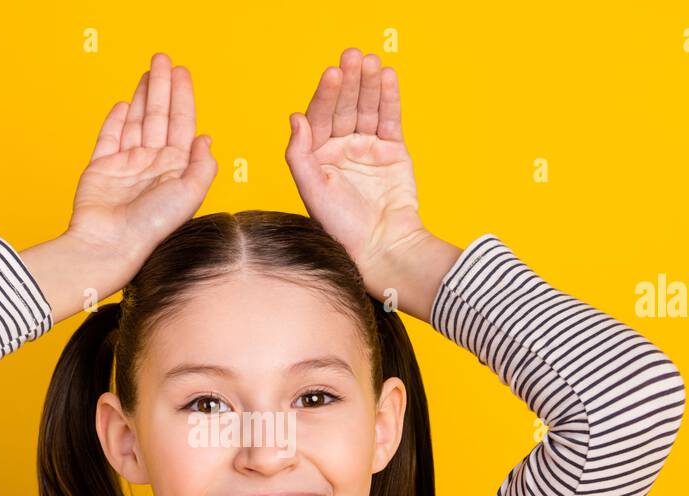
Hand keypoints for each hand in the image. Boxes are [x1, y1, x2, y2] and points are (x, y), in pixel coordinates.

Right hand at [65, 52, 216, 283]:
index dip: (183, 96)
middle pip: (160, 116)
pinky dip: (116, 120)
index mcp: (175, 169)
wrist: (111, 244)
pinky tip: (123, 105)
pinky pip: (109, 138)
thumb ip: (202, 165)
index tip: (181, 72)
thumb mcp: (190, 193)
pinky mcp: (101, 169)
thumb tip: (206, 138)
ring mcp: (126, 166)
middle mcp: (152, 165)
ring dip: (143, 96)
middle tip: (162, 58)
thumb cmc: (153, 225)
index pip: (182, 124)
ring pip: (137, 121)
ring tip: (147, 72)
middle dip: (162, 86)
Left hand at [285, 47, 433, 298]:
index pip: (319, 116)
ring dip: (369, 83)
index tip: (332, 73)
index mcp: (317, 156)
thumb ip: (299, 154)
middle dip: (349, 81)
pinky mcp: (393, 150)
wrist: (381, 246)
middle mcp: (340, 148)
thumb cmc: (341, 226)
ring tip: (372, 61)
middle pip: (344, 106)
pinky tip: (388, 76)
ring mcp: (367, 147)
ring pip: (367, 107)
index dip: (326, 94)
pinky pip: (390, 118)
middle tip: (353, 55)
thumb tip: (295, 118)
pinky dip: (390, 98)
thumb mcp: (311, 190)